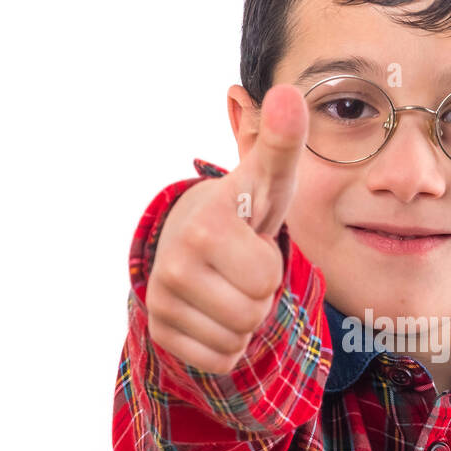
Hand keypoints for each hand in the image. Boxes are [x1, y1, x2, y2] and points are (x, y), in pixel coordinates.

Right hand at [145, 84, 308, 372]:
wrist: (192, 235)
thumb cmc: (244, 209)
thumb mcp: (268, 178)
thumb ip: (282, 141)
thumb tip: (291, 91)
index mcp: (207, 225)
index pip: (267, 278)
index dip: (271, 265)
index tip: (249, 240)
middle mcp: (176, 262)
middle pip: (253, 314)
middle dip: (259, 295)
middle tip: (242, 268)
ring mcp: (161, 298)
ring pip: (236, 339)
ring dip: (244, 320)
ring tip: (229, 285)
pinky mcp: (159, 329)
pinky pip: (218, 359)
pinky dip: (225, 343)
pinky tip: (214, 309)